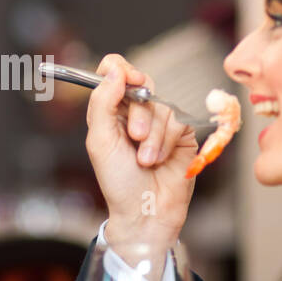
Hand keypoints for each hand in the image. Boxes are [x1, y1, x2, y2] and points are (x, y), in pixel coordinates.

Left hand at [85, 54, 197, 245]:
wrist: (145, 211)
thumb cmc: (118, 181)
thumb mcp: (100, 141)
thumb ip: (102, 102)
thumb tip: (113, 69)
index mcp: (110, 110)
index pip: (114, 70)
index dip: (121, 69)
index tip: (128, 80)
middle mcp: (135, 112)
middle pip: (142, 84)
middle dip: (139, 112)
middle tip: (134, 136)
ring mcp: (160, 122)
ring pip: (161, 106)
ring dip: (153, 136)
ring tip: (145, 160)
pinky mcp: (181, 134)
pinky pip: (179, 121)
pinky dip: (167, 142)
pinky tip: (160, 160)